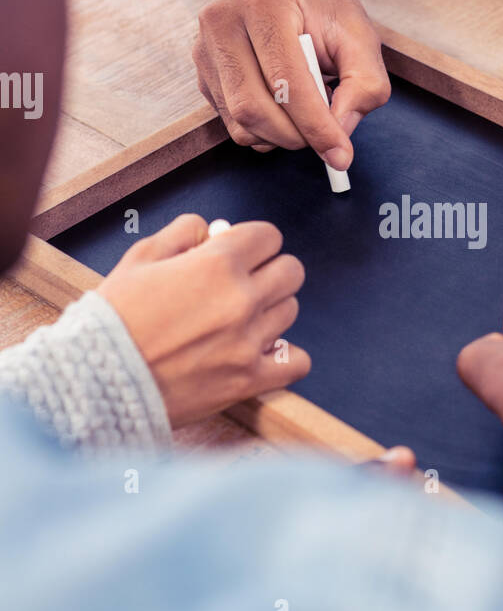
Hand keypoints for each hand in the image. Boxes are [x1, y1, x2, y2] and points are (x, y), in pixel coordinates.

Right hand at [98, 214, 309, 426]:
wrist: (96, 380)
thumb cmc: (113, 320)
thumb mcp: (140, 258)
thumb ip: (182, 233)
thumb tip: (210, 230)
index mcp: (217, 264)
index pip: (269, 237)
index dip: (253, 241)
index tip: (240, 252)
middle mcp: (241, 300)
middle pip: (290, 272)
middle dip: (269, 270)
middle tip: (245, 282)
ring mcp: (248, 342)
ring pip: (290, 311)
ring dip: (270, 310)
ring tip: (240, 319)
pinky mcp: (249, 380)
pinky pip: (296, 362)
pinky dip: (286, 356)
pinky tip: (264, 352)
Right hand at [195, 0, 389, 160]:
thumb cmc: (322, 8)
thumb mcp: (360, 34)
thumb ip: (365, 83)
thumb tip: (341, 131)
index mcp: (264, 2)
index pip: (286, 80)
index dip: (316, 125)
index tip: (341, 154)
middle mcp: (222, 21)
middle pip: (254, 108)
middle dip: (297, 136)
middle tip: (327, 138)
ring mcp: (204, 49)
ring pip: (241, 123)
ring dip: (282, 137)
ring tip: (307, 113)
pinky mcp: (202, 73)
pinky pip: (233, 124)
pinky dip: (265, 132)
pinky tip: (284, 108)